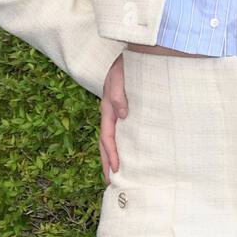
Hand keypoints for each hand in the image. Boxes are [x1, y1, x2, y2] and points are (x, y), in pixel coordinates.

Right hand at [98, 53, 127, 185]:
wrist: (130, 54)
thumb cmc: (124, 65)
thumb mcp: (119, 77)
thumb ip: (119, 94)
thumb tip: (123, 113)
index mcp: (108, 109)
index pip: (107, 136)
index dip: (110, 153)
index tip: (116, 169)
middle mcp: (111, 113)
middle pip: (105, 143)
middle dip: (107, 162)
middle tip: (111, 182)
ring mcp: (117, 113)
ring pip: (112, 139)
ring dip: (111, 156)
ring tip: (116, 174)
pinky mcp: (125, 110)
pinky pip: (121, 131)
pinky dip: (121, 144)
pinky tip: (127, 153)